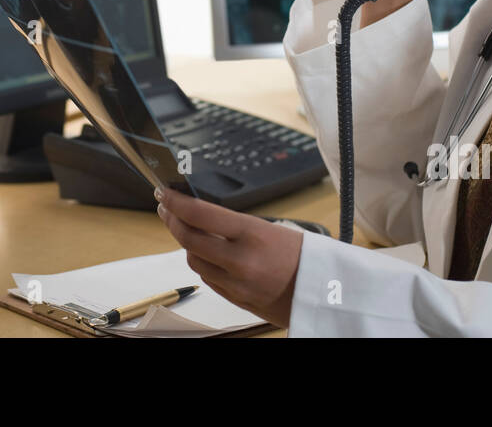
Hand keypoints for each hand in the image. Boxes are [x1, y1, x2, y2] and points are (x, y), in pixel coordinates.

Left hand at [156, 187, 303, 328]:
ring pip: (194, 260)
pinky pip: (208, 278)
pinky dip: (202, 262)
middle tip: (165, 206)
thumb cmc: (306, 256)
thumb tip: (202, 215)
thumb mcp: (272, 229)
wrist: (328, 294)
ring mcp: (236, 284)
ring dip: (185, 242)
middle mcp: (240, 261)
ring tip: (185, 226)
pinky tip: (204, 251)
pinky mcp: (236, 300)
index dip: (175, 201)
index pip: (199, 214)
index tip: (163, 191)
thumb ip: (235, 226)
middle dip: (172, 219)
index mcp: (252, 235)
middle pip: (188, 238)